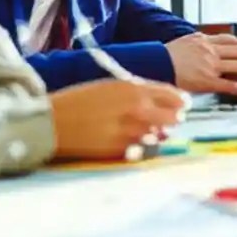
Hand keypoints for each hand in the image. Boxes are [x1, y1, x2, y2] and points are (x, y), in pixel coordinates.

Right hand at [50, 79, 184, 159]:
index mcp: (135, 89)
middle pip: (173, 118)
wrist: (53, 121)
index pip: (173, 96)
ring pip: (160, 135)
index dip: (180, 102)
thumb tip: (160, 101)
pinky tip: (135, 142)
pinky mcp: (122, 150)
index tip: (183, 106)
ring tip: (151, 132)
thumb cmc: (79, 100)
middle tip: (170, 121)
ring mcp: (131, 131)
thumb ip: (137, 92)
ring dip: (159, 134)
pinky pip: (143, 149)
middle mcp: (138, 109)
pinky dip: (143, 146)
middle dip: (173, 119)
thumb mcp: (111, 87)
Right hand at [166, 34, 236, 95]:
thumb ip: (196, 41)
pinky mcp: (207, 80)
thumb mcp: (183, 42)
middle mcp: (211, 51)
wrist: (154, 63)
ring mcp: (210, 65)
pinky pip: (229, 84)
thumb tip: (202, 40)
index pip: (230, 40)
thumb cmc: (164, 56)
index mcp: (205, 40)